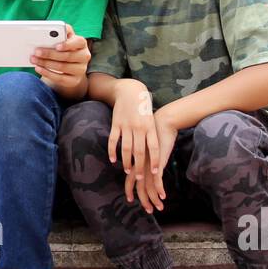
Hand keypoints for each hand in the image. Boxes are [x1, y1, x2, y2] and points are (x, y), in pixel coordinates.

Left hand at [30, 22, 89, 92]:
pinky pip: (60, 78)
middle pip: (68, 56)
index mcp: (81, 43)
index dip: (68, 44)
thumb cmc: (63, 48)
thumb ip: (57, 33)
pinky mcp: (74, 80)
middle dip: (50, 54)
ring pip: (63, 67)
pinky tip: (38, 68)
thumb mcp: (62, 38)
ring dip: (46, 63)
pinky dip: (47, 73)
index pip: (79, 42)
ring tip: (34, 59)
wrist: (68, 66)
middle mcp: (84, 56)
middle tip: (36, 51)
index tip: (56, 46)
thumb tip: (43, 33)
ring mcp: (80, 69)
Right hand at [110, 80, 159, 209]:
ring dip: (126, 161)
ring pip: (126, 148)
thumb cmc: (144, 107)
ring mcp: (126, 125)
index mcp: (150, 127)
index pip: (154, 147)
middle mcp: (138, 127)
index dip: (155, 161)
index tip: (155, 173)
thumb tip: (153, 152)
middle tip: (139, 177)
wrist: (130, 90)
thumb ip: (151, 134)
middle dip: (139, 166)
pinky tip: (113, 160)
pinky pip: (113, 140)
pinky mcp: (116, 123)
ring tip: (127, 171)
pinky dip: (112, 151)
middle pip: (139, 151)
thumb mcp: (151, 119)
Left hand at [133, 107, 179, 212]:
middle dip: (144, 200)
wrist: (163, 122)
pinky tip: (163, 197)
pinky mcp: (157, 161)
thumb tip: (147, 169)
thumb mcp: (147, 149)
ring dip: (153, 199)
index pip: (129, 180)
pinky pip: (157, 180)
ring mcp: (148, 164)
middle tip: (149, 211)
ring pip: (148, 186)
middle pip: (139, 187)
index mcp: (136, 161)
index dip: (130, 191)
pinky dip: (160, 190)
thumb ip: (145, 160)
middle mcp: (140, 164)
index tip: (132, 201)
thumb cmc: (156, 135)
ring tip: (160, 208)